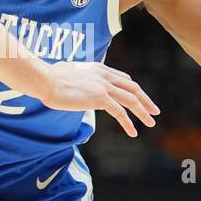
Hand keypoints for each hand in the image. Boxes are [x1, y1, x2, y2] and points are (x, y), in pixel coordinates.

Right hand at [38, 62, 158, 137]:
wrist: (46, 80)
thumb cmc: (50, 78)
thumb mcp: (68, 73)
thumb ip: (76, 78)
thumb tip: (71, 83)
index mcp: (99, 68)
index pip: (123, 78)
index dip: (133, 89)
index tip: (139, 97)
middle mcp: (105, 75)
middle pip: (133, 87)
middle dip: (145, 100)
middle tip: (154, 110)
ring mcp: (104, 86)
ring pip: (132, 100)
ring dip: (143, 112)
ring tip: (151, 122)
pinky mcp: (100, 98)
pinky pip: (120, 113)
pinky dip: (129, 123)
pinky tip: (133, 132)